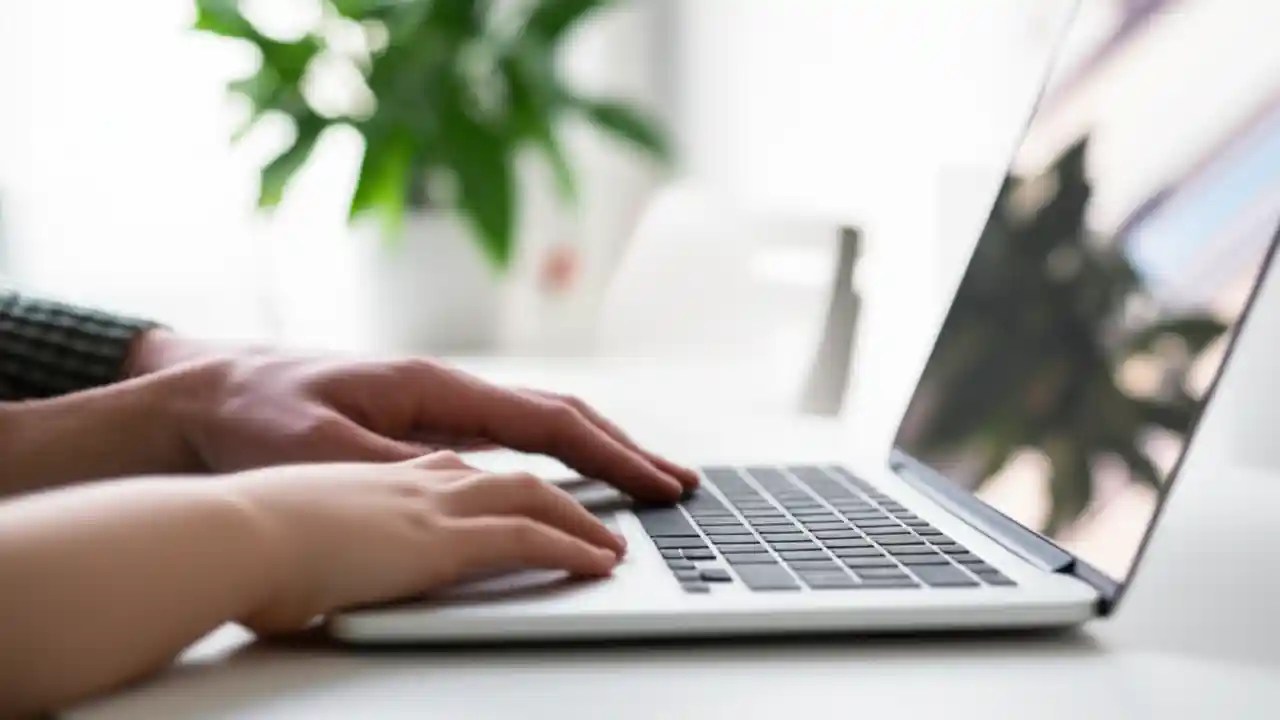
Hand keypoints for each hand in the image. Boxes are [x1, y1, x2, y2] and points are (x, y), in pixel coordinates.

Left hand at [131, 331, 696, 500]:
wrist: (205, 391)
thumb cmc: (256, 415)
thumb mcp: (320, 448)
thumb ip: (399, 468)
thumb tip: (475, 486)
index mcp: (435, 387)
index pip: (546, 420)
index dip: (609, 454)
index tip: (656, 482)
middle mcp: (448, 390)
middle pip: (561, 415)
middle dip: (624, 450)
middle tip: (679, 484)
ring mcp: (440, 405)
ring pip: (540, 424)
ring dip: (599, 451)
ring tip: (647, 480)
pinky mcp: (425, 423)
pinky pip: (511, 438)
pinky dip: (558, 456)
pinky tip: (575, 476)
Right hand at [231, 452, 624, 633]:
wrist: (222, 532)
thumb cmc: (242, 536)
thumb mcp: (303, 522)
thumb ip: (339, 529)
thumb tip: (338, 560)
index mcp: (387, 469)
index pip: (471, 466)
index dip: (515, 483)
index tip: (541, 498)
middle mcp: (419, 474)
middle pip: (517, 469)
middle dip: (569, 485)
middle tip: (604, 508)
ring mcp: (432, 501)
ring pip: (534, 495)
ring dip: (584, 517)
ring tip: (614, 543)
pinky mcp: (439, 539)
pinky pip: (527, 536)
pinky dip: (571, 546)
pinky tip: (599, 562)